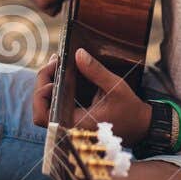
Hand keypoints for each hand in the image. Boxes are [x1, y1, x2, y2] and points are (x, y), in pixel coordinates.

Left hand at [30, 49, 150, 145]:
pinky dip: (56, 86)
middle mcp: (68, 126)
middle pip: (40, 108)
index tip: (54, 75)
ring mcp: (70, 122)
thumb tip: (78, 53)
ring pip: (46, 105)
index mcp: (75, 124)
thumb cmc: (129, 110)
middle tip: (55, 61)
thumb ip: (96, 71)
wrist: (140, 126)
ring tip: (57, 62)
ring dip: (48, 83)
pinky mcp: (74, 116)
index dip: (41, 95)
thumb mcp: (115, 87)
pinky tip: (62, 70)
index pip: (42, 116)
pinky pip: (56, 103)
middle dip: (43, 81)